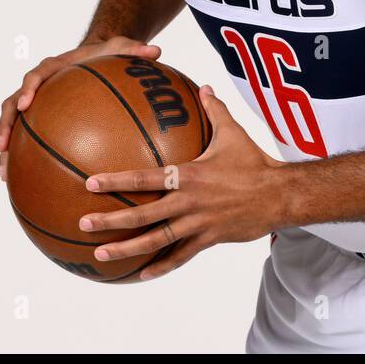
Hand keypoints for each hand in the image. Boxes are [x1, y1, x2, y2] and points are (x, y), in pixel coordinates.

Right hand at [0, 36, 161, 181]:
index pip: (35, 76)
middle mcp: (38, 85)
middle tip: (2, 147)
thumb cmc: (106, 54)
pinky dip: (22, 156)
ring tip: (4, 173)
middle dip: (5, 125)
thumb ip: (135, 50)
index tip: (25, 105)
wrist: (93, 56)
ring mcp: (36, 102)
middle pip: (12, 104)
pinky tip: (25, 181)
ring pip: (13, 124)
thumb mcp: (122, 48)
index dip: (28, 90)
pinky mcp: (40, 117)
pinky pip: (26, 137)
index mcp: (53, 67)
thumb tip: (157, 51)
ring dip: (6, 147)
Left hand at [77, 84, 285, 280]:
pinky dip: (161, 267)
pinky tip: (141, 276)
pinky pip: (181, 257)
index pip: (144, 176)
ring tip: (100, 254)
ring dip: (127, 249)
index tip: (90, 183)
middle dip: (111, 220)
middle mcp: (188, 201)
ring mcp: (197, 223)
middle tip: (84, 223)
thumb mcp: (232, 132)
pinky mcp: (209, 239)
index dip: (116, 179)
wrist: (280, 194)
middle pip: (143, 214)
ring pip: (156, 240)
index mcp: (187, 174)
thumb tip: (204, 87)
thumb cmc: (255, 161)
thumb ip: (214, 110)